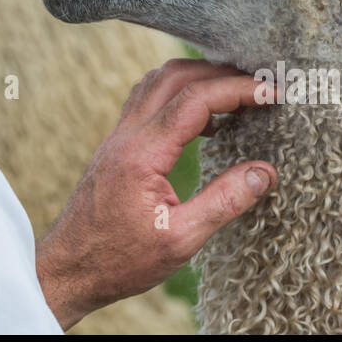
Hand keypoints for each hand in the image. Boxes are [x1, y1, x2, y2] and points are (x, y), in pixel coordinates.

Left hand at [35, 59, 275, 329]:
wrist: (69, 268)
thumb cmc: (119, 261)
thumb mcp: (181, 240)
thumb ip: (224, 201)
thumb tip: (266, 171)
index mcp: (142, 152)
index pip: (196, 99)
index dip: (238, 90)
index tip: (272, 93)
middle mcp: (126, 134)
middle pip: (176, 76)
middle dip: (221, 73)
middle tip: (260, 84)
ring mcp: (118, 135)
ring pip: (158, 82)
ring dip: (198, 77)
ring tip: (236, 95)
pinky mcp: (117, 144)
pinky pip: (148, 100)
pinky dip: (179, 95)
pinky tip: (204, 123)